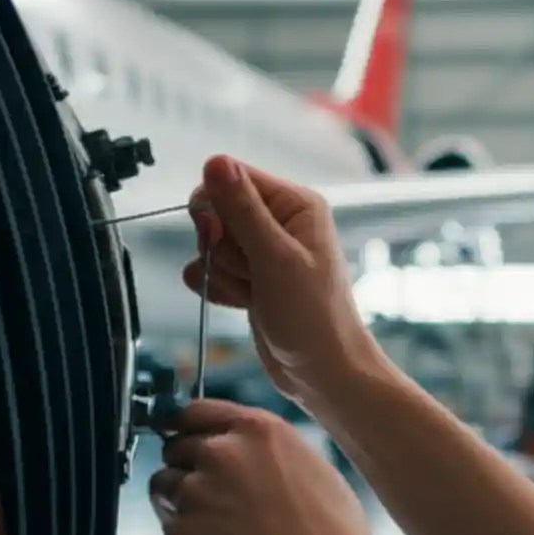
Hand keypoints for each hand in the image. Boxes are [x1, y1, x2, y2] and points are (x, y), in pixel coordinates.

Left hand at [148, 400, 388, 534]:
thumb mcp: (309, 467)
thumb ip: (264, 449)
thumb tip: (242, 451)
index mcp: (257, 430)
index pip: (195, 411)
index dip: (187, 427)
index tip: (182, 436)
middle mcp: (221, 453)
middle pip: (176, 449)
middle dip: (188, 469)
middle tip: (214, 499)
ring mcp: (195, 492)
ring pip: (165, 487)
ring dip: (181, 504)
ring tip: (220, 532)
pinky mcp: (179, 534)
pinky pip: (166, 532)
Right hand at [183, 155, 385, 407]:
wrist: (322, 373)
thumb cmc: (314, 318)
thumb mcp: (275, 259)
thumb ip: (242, 210)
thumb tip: (215, 161)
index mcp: (295, 204)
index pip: (231, 177)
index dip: (215, 206)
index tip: (220, 236)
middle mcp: (280, 221)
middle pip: (215, 211)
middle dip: (220, 246)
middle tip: (250, 270)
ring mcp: (264, 250)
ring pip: (210, 244)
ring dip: (222, 272)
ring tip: (254, 291)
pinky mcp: (251, 277)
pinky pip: (211, 270)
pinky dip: (218, 288)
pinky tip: (243, 302)